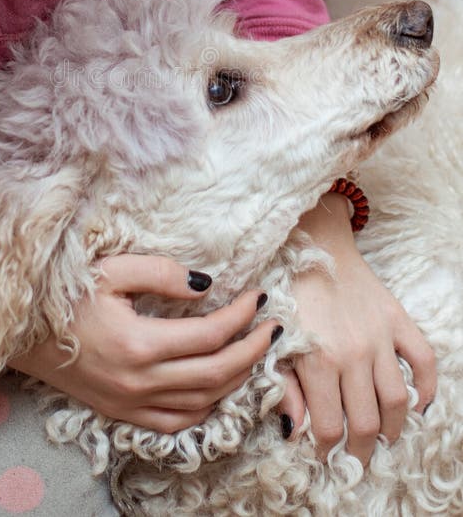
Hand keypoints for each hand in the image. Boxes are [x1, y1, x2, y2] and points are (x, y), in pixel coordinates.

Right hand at [9, 253, 281, 433]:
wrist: (21, 331)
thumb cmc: (65, 293)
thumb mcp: (113, 269)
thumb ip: (163, 273)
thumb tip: (207, 286)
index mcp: (138, 343)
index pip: (210, 335)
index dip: (242, 316)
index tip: (259, 296)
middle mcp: (139, 382)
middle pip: (216, 373)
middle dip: (252, 351)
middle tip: (273, 328)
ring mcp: (130, 403)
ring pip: (202, 403)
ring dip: (235, 380)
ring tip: (254, 353)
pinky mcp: (121, 414)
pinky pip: (176, 422)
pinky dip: (206, 406)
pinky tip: (217, 386)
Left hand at [278, 194, 436, 464]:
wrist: (309, 240)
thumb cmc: (284, 288)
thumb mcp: (273, 339)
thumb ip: (285, 386)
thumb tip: (295, 430)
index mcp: (317, 359)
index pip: (328, 427)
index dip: (326, 450)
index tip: (324, 456)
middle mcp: (353, 353)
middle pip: (366, 423)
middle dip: (359, 451)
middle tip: (353, 459)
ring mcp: (380, 337)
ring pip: (398, 402)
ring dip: (392, 429)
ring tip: (381, 438)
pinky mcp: (397, 319)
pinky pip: (424, 361)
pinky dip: (427, 388)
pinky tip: (417, 404)